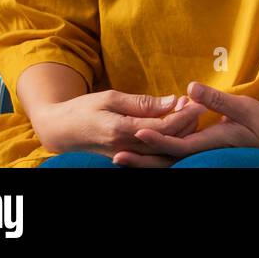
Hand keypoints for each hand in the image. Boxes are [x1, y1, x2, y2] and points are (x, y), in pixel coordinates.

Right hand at [28, 89, 207, 162]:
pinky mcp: (125, 159)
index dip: (184, 114)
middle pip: (167, 140)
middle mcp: (125, 148)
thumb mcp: (110, 98)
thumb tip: (172, 100)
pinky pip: (153, 155)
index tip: (199, 100)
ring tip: (191, 114)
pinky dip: (168, 142)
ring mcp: (125, 157)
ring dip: (181, 133)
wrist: (59, 131)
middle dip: (187, 123)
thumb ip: (142, 102)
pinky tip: (176, 127)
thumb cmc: (82, 109)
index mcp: (121, 131)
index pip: (163, 126)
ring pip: (163, 151)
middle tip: (200, 105)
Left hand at [127, 81, 258, 160]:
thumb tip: (191, 89)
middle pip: (166, 160)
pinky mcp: (204, 153)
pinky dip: (158, 155)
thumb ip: (217, 99)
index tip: (137, 131)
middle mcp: (203, 153)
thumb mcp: (244, 107)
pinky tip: (144, 151)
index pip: (177, 145)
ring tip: (121, 155)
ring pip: (168, 161)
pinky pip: (176, 157)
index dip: (157, 139)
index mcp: (210, 142)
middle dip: (141, 159)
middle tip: (115, 155)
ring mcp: (203, 155)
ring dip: (145, 159)